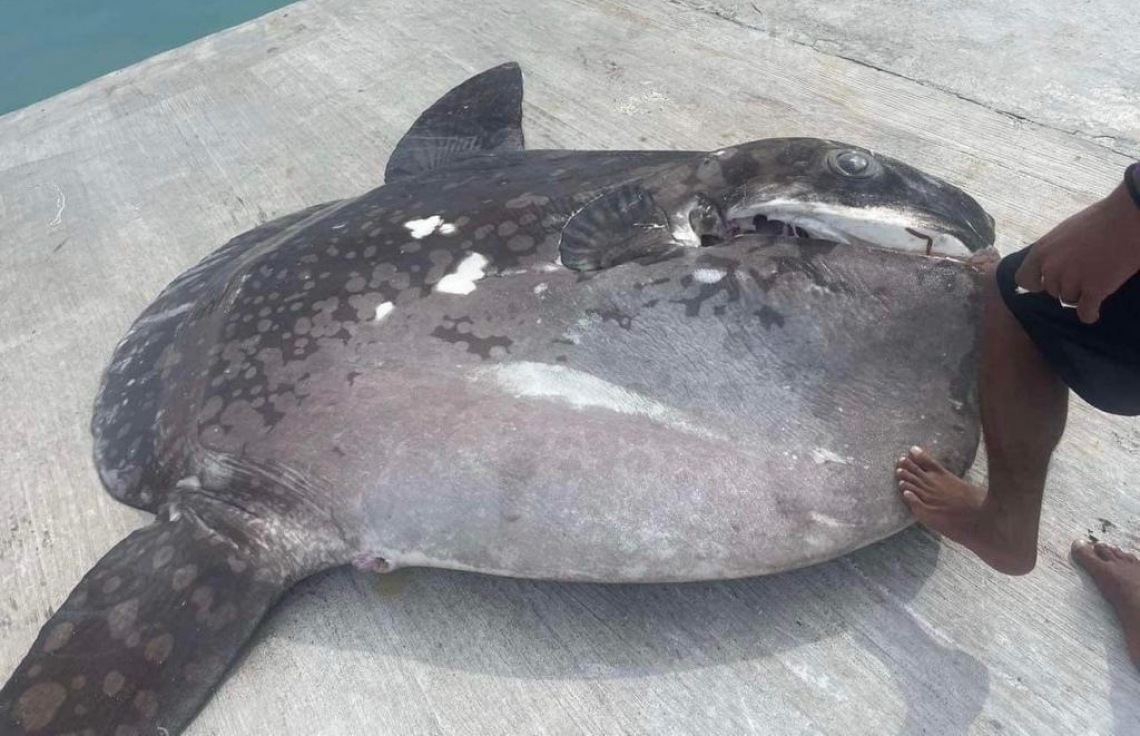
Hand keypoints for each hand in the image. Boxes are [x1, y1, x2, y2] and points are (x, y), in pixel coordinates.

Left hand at [1015, 183, 1139, 323]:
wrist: (1127, 218)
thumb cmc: (1099, 220)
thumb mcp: (1064, 232)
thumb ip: (1054, 251)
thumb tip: (1049, 266)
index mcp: (1041, 251)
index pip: (1024, 279)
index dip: (1035, 283)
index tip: (1043, 284)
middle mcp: (1051, 267)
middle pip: (1052, 290)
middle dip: (1065, 285)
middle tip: (1083, 274)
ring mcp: (1072, 279)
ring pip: (1069, 299)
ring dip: (1080, 295)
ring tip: (1095, 281)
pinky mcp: (1094, 289)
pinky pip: (1085, 312)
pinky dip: (1089, 314)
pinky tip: (1093, 313)